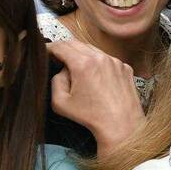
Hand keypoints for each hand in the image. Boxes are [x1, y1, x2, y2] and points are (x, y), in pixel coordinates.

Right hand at [47, 39, 144, 154]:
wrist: (122, 125)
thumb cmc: (91, 116)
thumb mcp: (61, 102)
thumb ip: (55, 80)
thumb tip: (62, 69)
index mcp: (84, 64)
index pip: (61, 46)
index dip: (49, 47)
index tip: (44, 51)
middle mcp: (101, 58)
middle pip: (77, 44)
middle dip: (64, 49)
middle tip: (57, 57)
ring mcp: (116, 62)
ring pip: (93, 50)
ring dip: (82, 54)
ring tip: (75, 68)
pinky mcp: (125, 68)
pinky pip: (107, 59)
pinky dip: (98, 63)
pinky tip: (95, 77)